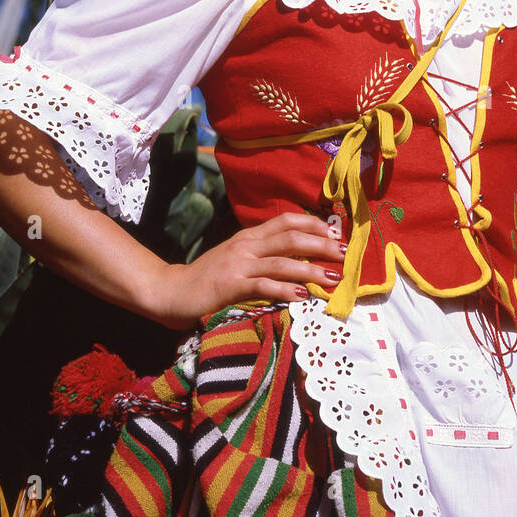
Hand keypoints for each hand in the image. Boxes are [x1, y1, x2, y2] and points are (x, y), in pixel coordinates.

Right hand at [152, 211, 346, 329]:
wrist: (171, 291)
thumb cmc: (207, 278)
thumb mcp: (236, 258)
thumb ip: (261, 254)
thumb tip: (297, 256)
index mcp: (248, 236)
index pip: (286, 221)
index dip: (313, 225)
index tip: (336, 234)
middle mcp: (245, 245)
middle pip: (290, 237)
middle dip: (321, 245)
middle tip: (345, 254)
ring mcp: (238, 265)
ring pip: (281, 261)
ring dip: (311, 269)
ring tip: (333, 278)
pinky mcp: (231, 286)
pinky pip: (263, 285)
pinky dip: (285, 289)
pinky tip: (302, 295)